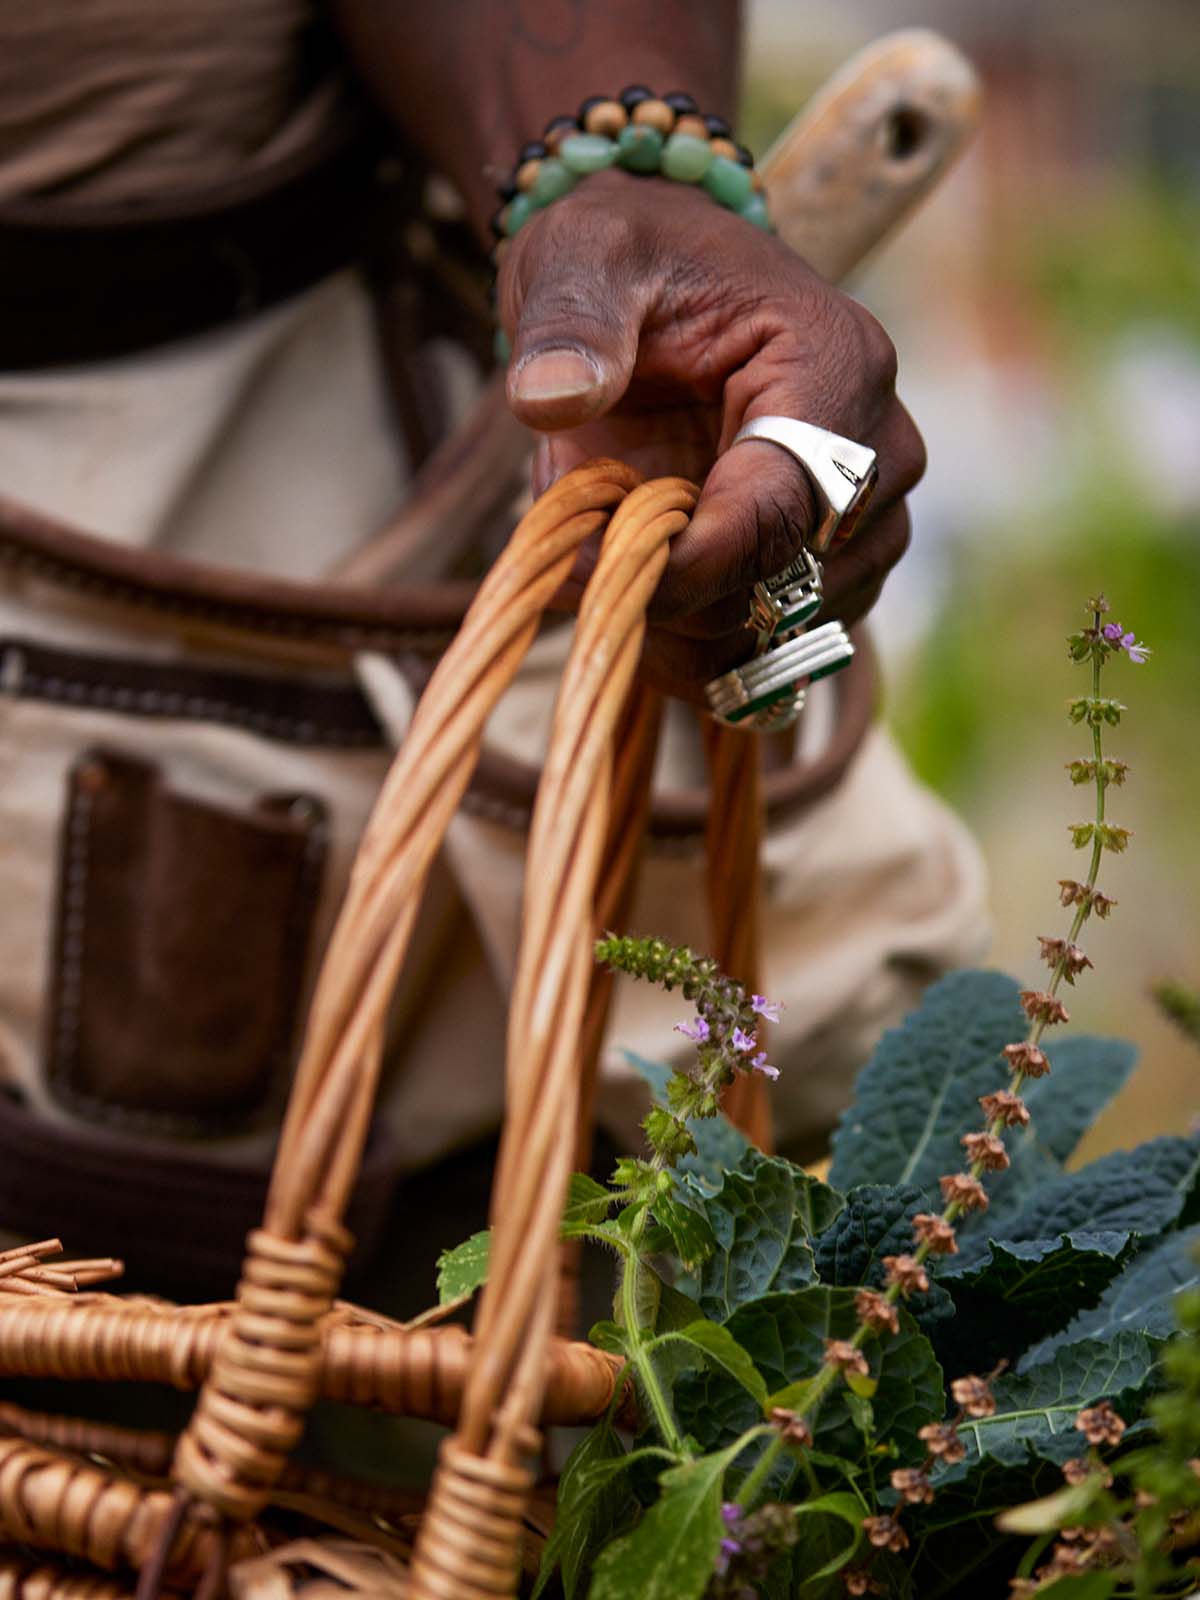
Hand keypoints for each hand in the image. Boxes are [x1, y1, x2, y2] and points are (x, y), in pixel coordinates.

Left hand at [498, 169, 924, 699]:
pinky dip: (697, 654)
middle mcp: (878, 452)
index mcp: (835, 366)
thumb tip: (551, 399)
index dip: (690, 566)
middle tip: (579, 561)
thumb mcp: (582, 259)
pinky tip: (635, 606)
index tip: (592, 574)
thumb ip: (570, 325)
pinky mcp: (833, 569)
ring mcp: (866, 521)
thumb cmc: (625, 259)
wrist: (654, 277)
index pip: (787, 508)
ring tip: (605, 572)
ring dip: (684, 634)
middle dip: (678, 600)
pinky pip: (776, 652)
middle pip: (795, 588)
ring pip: (789, 636)